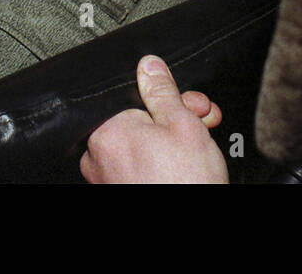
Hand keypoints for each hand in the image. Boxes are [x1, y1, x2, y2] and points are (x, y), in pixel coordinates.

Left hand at [80, 55, 229, 183]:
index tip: (192, 104)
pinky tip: (184, 167)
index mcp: (107, 131)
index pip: (137, 98)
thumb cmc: (187, 186)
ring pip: (142, 145)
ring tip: (199, 149)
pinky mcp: (118, 192)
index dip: (170, 98)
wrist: (193, 237)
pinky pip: (138, 168)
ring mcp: (107, 179)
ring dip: (171, 140)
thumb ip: (163, 91)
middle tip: (202, 123)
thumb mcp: (183, 124)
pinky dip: (160, 163)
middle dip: (175, 118)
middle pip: (140, 121)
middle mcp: (99, 155)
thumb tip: (150, 65)